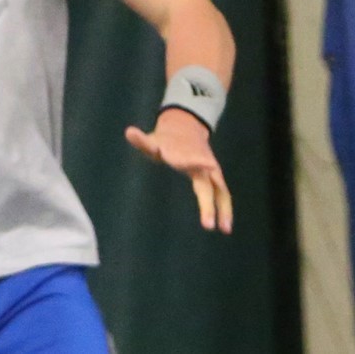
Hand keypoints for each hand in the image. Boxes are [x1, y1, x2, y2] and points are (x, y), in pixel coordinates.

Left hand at [125, 109, 232, 233]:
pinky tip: (225, 226)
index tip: (208, 168)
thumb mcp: (153, 140)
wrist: (186, 126)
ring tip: (225, 229)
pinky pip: (221, 194)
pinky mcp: (214, 177)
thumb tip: (129, 132)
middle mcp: (203, 163)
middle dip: (208, 205)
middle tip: (207, 225)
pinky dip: (224, 209)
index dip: (197, 163)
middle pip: (208, 186)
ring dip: (224, 210)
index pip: (191, 162)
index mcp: (186, 155)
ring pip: (221, 191)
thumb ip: (142, 141)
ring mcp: (211, 171)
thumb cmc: (166, 139)